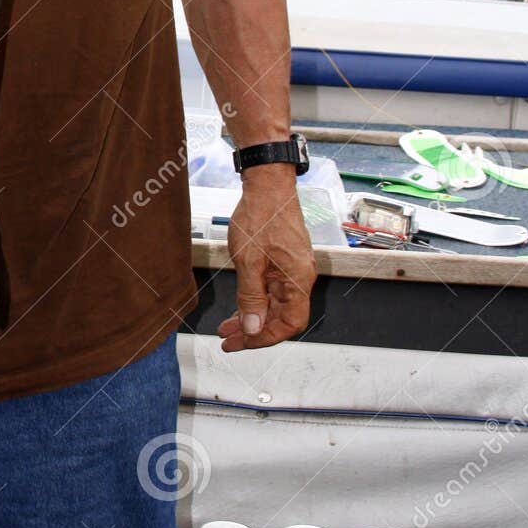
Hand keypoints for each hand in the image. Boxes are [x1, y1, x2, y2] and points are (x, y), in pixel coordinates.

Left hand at [216, 172, 314, 351]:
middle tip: (227, 338)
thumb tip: (254, 328)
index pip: (289, 324)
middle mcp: (300, 277)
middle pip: (281, 316)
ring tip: (227, 326)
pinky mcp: (283, 260)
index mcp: (298, 280)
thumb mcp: (249, 261)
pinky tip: (239, 304)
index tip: (241, 342)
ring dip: (252, 316)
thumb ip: (251, 297)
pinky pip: (272, 289)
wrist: (267, 185)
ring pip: (274, 303)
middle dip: (254, 330)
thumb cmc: (261, 216)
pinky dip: (255, 300)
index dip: (265, 338)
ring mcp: (292, 268)